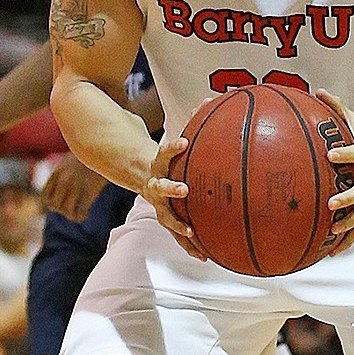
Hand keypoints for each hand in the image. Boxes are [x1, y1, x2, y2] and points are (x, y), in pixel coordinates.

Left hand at [43, 155, 106, 219]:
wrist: (104, 147)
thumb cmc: (90, 153)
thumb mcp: (71, 158)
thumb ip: (64, 169)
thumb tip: (59, 179)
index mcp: (58, 173)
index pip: (46, 197)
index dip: (52, 205)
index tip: (62, 205)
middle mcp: (64, 180)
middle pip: (54, 206)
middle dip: (63, 211)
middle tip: (73, 210)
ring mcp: (76, 185)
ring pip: (67, 211)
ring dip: (73, 216)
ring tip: (81, 214)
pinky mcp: (89, 190)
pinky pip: (81, 210)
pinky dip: (81, 216)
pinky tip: (86, 214)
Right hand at [141, 133, 205, 260]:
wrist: (142, 175)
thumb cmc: (168, 157)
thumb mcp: (176, 140)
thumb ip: (193, 122)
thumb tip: (211, 99)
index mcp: (158, 164)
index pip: (163, 153)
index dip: (172, 148)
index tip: (184, 142)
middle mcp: (155, 185)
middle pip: (160, 188)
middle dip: (171, 189)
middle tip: (185, 189)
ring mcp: (159, 205)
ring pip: (166, 217)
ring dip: (178, 225)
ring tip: (192, 232)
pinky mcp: (166, 219)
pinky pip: (178, 235)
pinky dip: (190, 245)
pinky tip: (206, 256)